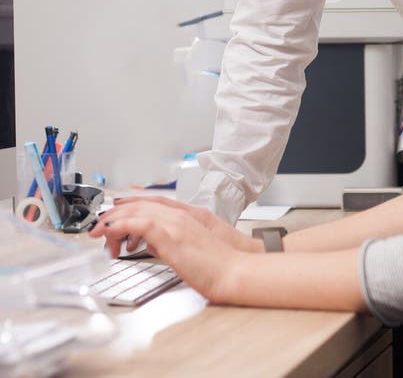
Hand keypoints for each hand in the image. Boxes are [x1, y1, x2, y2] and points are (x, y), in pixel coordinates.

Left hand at [90, 199, 241, 300]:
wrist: (232, 271)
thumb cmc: (215, 265)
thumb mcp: (187, 248)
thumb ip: (168, 241)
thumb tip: (150, 244)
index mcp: (183, 216)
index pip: (149, 203)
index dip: (127, 206)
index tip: (111, 215)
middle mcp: (177, 215)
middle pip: (138, 204)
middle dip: (114, 214)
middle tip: (98, 228)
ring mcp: (174, 223)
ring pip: (137, 210)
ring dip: (113, 220)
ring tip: (99, 233)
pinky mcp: (171, 236)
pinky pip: (141, 223)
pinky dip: (122, 225)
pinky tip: (110, 232)